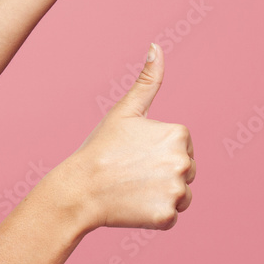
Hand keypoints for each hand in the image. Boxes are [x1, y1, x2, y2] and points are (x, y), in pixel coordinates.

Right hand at [57, 43, 194, 231]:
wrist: (77, 190)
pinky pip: (170, 218)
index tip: (136, 154)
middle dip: (163, 174)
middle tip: (133, 174)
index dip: (158, 152)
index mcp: (179, 134)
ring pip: (182, 196)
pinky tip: (133, 207)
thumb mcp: (125, 111)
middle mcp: (184, 161)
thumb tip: (157, 46)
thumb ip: (148, 81)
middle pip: (186, 172)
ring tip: (133, 190)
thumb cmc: (100, 148)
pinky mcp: (167, 215)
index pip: (182, 148)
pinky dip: (154, 217)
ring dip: (162, 196)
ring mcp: (177, 190)